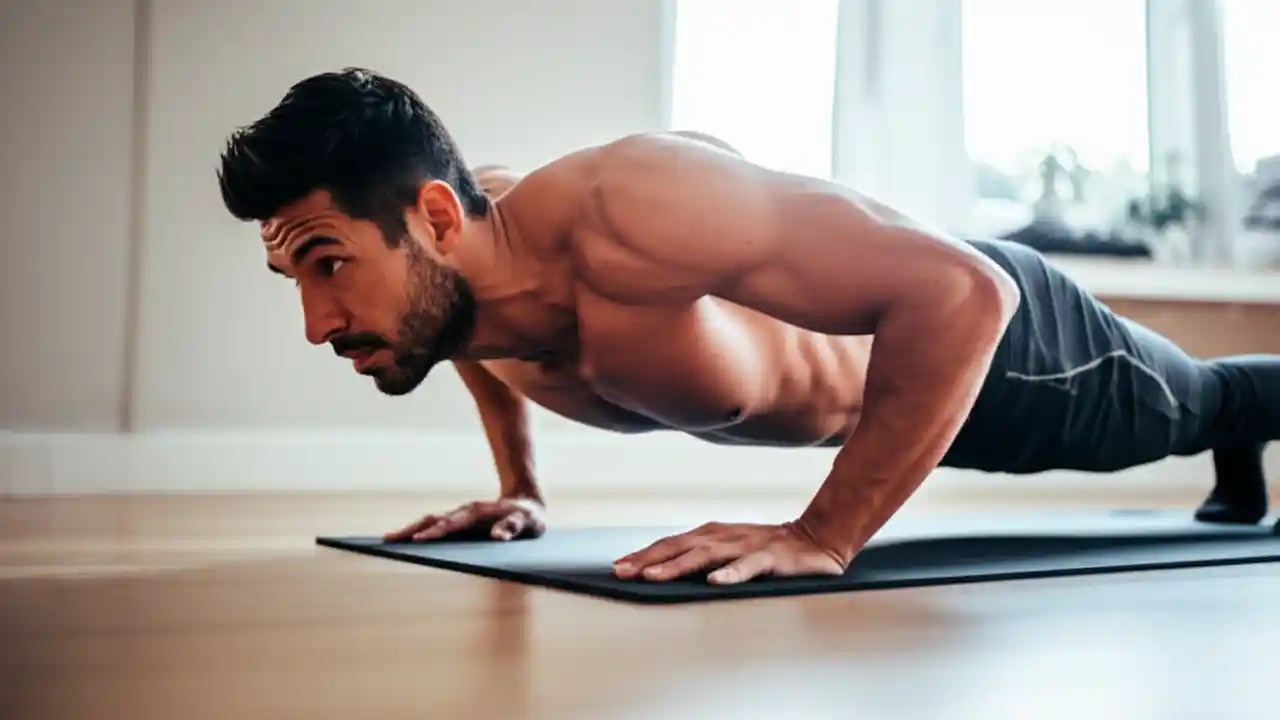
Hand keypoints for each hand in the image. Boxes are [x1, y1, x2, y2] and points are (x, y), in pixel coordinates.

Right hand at [383, 496, 546, 542]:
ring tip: (389, 540)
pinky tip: (406, 540)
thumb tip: (497, 537)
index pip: (453, 524)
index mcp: (478, 513)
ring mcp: (461, 516)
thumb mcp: (529, 522)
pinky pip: (436, 525)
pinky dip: (419, 531)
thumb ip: (514, 527)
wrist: (527, 501)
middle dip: (411, 529)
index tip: (418, 540)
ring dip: (410, 529)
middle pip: (433, 520)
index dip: (436, 532)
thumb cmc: (529, 516)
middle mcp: (465, 512)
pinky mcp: (460, 522)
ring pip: (431, 520)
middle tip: (389, 540)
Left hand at [612, 521, 846, 584]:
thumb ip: (699, 557)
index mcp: (710, 535)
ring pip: (705, 555)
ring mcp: (744, 546)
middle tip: (621, 571)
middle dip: (647, 559)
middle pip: (678, 546)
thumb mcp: (727, 549)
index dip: (642, 555)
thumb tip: (662, 571)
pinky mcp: (769, 558)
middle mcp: (722, 536)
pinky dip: (730, 573)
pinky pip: (747, 566)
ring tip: (654, 576)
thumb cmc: (765, 548)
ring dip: (678, 565)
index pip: (669, 544)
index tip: (616, 567)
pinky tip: (715, 581)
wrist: (815, 539)